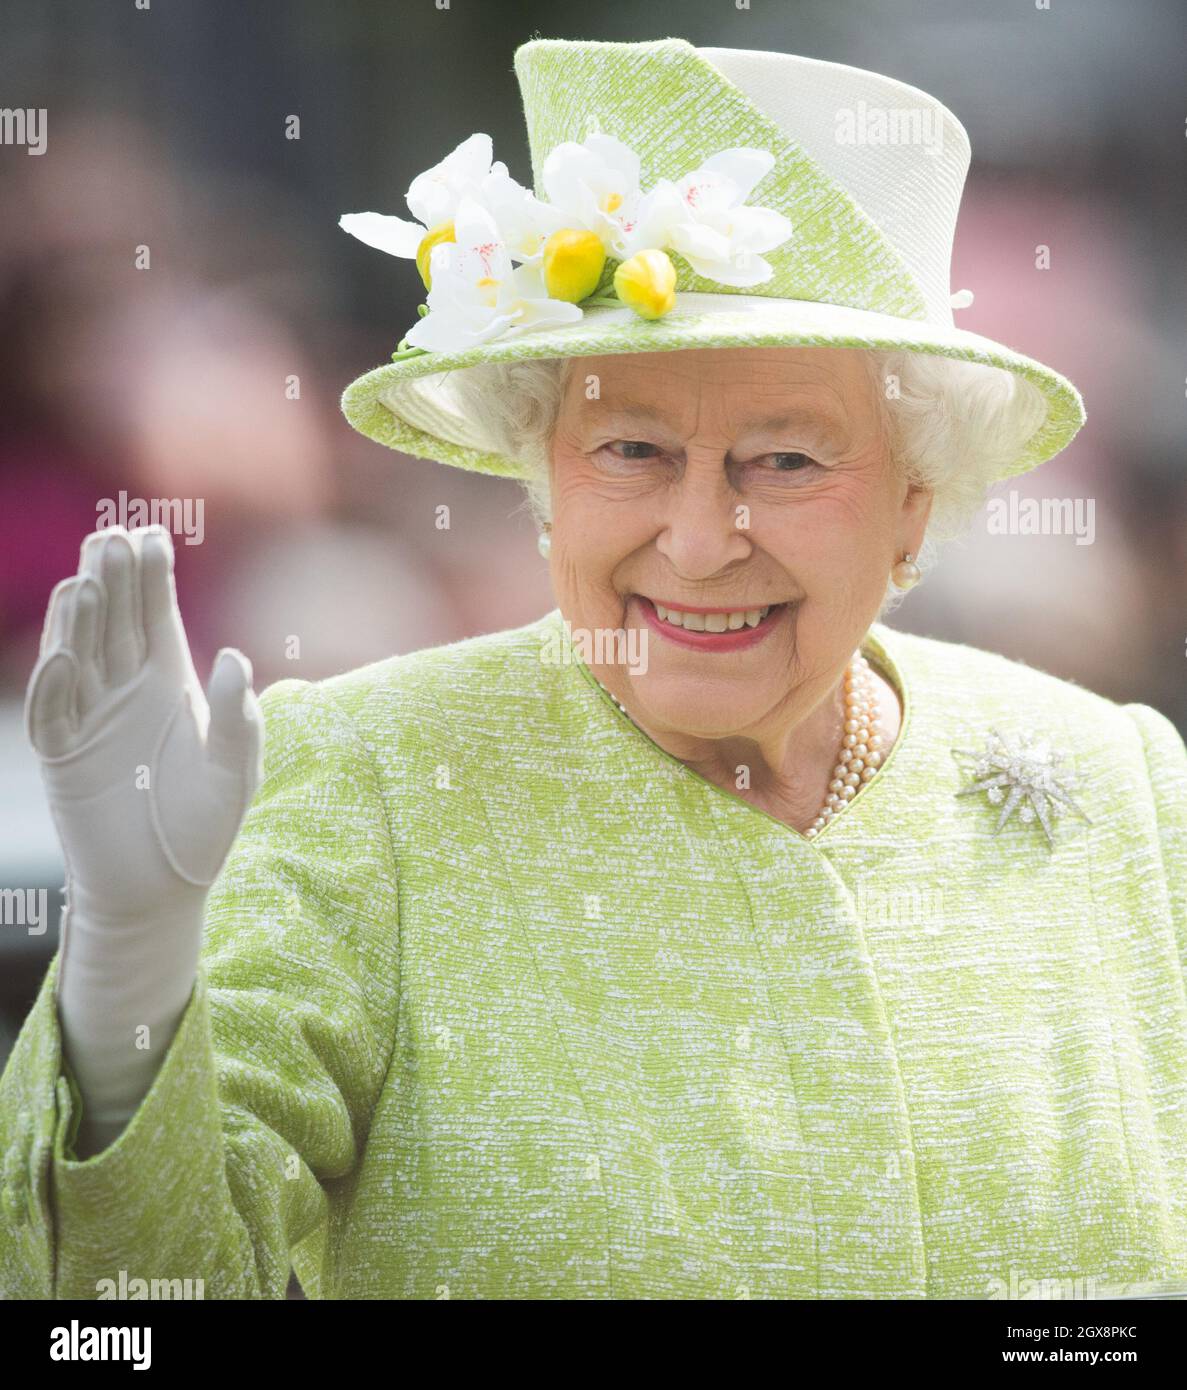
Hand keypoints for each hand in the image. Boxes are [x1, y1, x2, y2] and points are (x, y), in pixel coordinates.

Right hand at [25, 524, 263, 927]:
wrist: (161, 888)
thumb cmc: (205, 827)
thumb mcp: (235, 772)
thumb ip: (239, 718)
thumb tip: (237, 657)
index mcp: (171, 685)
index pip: (157, 619)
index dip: (153, 580)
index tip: (151, 535)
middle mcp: (127, 693)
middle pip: (116, 626)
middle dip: (113, 583)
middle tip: (111, 536)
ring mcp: (91, 721)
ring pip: (79, 658)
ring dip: (80, 621)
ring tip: (87, 580)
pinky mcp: (63, 758)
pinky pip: (53, 715)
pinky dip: (55, 685)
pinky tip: (63, 654)